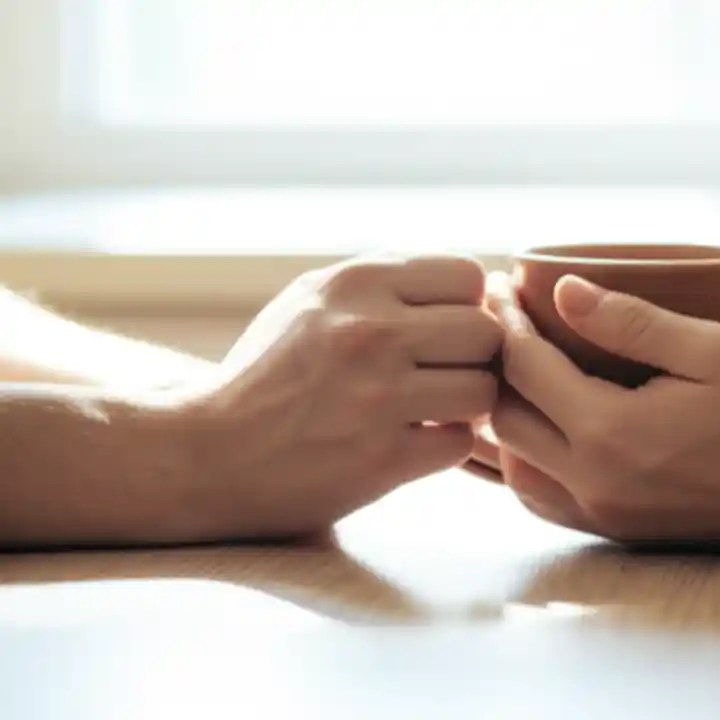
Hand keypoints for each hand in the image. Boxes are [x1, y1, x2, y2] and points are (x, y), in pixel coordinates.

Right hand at [175, 254, 501, 538]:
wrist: (203, 454)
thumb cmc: (268, 374)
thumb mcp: (312, 301)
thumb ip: (387, 283)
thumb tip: (477, 283)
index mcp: (354, 283)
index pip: (466, 274)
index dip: (465, 304)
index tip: (443, 330)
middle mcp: (369, 332)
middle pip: (487, 332)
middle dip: (474, 357)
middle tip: (445, 375)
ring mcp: (378, 397)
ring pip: (484, 390)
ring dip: (466, 406)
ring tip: (431, 409)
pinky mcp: (381, 459)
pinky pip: (459, 443)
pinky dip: (443, 447)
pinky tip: (411, 443)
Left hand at [487, 272, 719, 547]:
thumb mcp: (714, 349)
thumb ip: (632, 321)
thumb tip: (563, 292)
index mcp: (611, 433)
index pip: (525, 367)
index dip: (505, 319)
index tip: (501, 284)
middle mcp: (595, 483)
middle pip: (506, 417)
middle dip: (495, 362)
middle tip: (501, 318)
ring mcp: (606, 515)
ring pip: (516, 467)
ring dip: (507, 414)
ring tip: (516, 367)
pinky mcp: (621, 531)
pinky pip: (546, 498)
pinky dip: (530, 459)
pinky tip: (546, 425)